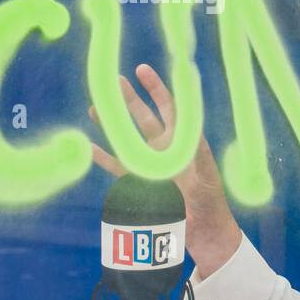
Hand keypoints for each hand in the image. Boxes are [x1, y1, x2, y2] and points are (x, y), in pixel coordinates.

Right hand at [90, 63, 240, 277]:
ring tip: (96, 106)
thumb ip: (194, 155)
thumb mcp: (205, 175)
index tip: (141, 70)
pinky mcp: (139, 183)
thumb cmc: (209, 200)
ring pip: (126, 138)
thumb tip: (187, 134)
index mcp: (183, 140)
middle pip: (143, 116)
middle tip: (113, 80)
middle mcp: (165, 147)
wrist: (202, 229)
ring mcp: (150, 163)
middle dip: (128, 98)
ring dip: (112, 123)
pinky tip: (90, 147)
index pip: (169, 106)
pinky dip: (103, 157)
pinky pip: (118, 167)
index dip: (155, 87)